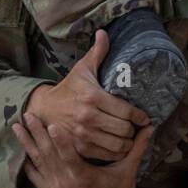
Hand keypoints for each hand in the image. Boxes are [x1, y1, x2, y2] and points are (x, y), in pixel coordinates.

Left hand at [12, 111, 153, 187]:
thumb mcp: (129, 169)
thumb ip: (137, 147)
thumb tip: (150, 125)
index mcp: (85, 178)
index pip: (69, 157)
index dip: (59, 141)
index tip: (51, 123)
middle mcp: (67, 186)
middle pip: (48, 156)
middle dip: (36, 134)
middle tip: (28, 114)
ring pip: (38, 164)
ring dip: (27, 144)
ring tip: (17, 126)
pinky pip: (35, 176)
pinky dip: (28, 161)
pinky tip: (21, 146)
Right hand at [24, 29, 150, 162]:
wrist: (43, 109)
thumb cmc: (68, 88)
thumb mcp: (82, 69)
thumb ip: (97, 52)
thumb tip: (104, 32)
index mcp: (92, 96)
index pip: (126, 111)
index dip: (139, 116)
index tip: (144, 118)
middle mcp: (88, 117)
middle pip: (124, 129)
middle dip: (134, 130)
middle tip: (137, 128)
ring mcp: (83, 134)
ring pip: (118, 145)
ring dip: (128, 143)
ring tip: (131, 138)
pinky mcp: (79, 148)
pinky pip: (106, 155)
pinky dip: (117, 153)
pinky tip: (119, 147)